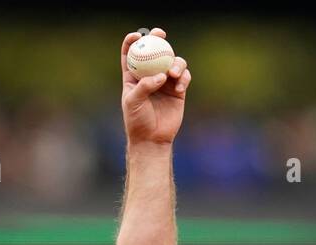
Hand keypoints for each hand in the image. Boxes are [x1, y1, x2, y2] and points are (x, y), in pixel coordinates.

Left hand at [120, 28, 190, 146]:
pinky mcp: (178, 89)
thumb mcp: (133, 103)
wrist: (152, 139)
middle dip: (157, 38)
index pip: (131, 53)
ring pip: (173, 61)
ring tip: (173, 73)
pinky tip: (179, 88)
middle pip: (155, 50)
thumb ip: (144, 87)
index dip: (133, 41)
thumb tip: (161, 76)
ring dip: (176, 63)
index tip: (137, 36)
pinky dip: (183, 78)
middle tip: (160, 34)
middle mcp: (150, 75)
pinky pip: (184, 76)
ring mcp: (165, 81)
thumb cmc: (137, 121)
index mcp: (133, 76)